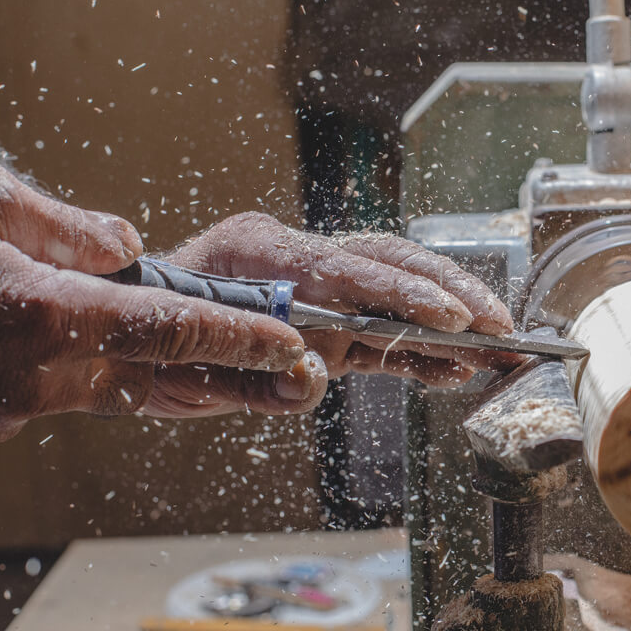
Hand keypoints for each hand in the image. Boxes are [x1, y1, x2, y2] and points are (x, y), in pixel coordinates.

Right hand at [0, 162, 315, 443]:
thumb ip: (65, 229)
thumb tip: (125, 248)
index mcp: (37, 312)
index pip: (167, 327)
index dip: (237, 335)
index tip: (290, 345)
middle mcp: (27, 375)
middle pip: (150, 373)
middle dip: (214, 367)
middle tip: (279, 364)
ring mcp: (2, 407)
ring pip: (106, 390)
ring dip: (144, 366)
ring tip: (167, 338)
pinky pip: (60, 396)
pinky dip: (84, 369)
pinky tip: (79, 341)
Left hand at [162, 212, 518, 395]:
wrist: (129, 339)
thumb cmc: (149, 343)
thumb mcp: (194, 370)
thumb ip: (259, 377)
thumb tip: (316, 376)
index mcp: (259, 253)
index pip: (349, 267)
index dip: (406, 294)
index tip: (452, 318)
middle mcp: (296, 258)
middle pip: (390, 262)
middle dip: (453, 294)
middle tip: (502, 328)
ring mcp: (315, 286)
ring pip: (397, 288)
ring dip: (452, 316)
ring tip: (501, 347)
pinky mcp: (325, 320)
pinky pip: (381, 330)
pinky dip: (420, 347)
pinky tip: (454, 366)